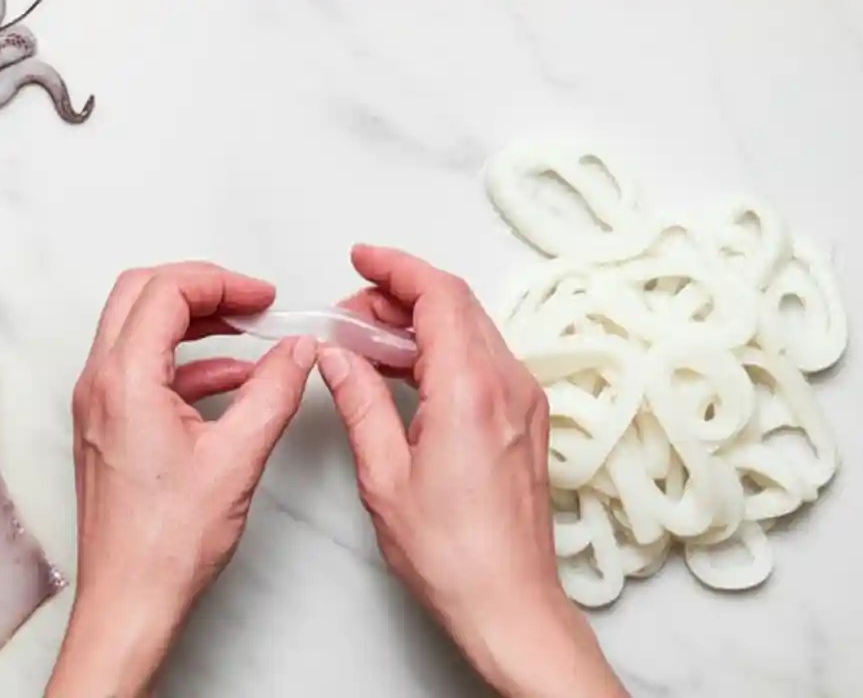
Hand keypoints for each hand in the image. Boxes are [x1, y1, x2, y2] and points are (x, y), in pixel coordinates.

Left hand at [46, 262, 316, 697]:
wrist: (129, 601)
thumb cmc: (169, 543)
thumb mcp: (238, 458)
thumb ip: (274, 392)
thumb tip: (299, 350)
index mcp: (124, 380)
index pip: (166, 290)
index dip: (221, 282)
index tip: (265, 299)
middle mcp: (98, 383)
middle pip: (141, 295)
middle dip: (200, 289)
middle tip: (251, 304)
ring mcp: (96, 405)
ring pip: (137, 329)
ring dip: (192, 323)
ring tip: (249, 335)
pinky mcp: (105, 427)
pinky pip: (140, 370)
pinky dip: (184, 361)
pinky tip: (232, 381)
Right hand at [318, 245, 625, 697]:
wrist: (508, 603)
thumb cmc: (452, 555)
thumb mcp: (383, 474)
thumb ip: (359, 402)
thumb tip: (336, 357)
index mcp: (471, 391)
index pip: (438, 296)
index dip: (396, 267)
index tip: (361, 259)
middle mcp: (508, 386)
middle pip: (456, 306)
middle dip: (399, 295)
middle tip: (348, 314)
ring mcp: (524, 402)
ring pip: (471, 331)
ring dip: (420, 322)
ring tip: (366, 342)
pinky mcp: (526, 422)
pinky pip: (483, 361)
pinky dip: (441, 350)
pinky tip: (405, 372)